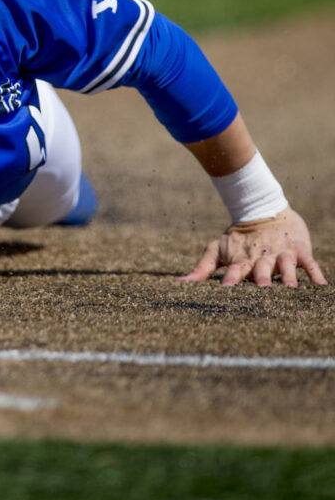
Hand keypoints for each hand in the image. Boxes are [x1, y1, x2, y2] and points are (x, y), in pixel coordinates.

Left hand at [178, 208, 326, 286]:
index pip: (235, 271)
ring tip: (291, 287)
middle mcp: (262, 258)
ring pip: (286, 265)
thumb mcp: (217, 250)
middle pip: (261, 269)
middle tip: (262, 288)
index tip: (227, 287)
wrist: (262, 211)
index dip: (231, 278)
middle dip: (261, 278)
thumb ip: (201, 268)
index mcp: (242, 261)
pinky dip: (314, 273)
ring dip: (289, 275)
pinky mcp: (299, 250)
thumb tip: (178, 283)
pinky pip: (309, 263)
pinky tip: (320, 285)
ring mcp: (281, 254)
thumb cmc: (238, 238)